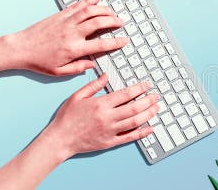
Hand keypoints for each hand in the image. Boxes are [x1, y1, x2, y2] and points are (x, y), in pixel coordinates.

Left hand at [6, 0, 128, 75]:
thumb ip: (78, 68)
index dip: (116, 42)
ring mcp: (66, 22)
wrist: (20, 48)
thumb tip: (92, 64)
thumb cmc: (38, 61)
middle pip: (99, 22)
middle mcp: (72, 33)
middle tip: (121, 22)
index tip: (124, 41)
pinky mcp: (59, 15)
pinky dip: (88, 1)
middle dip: (113, 21)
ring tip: (112, 12)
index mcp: (74, 49)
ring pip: (90, 11)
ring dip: (104, 9)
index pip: (101, 44)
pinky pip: (77, 5)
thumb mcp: (59, 72)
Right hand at [41, 74, 158, 156]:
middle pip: (134, 108)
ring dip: (148, 114)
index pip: (125, 95)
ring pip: (134, 122)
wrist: (60, 139)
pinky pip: (129, 137)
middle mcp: (107, 117)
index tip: (147, 85)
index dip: (139, 89)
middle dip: (148, 101)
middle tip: (156, 96)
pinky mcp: (110, 142)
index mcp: (100, 104)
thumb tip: (106, 75)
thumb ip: (93, 86)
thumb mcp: (77, 96)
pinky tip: (150, 128)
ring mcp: (110, 131)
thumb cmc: (67, 117)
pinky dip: (142, 133)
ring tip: (156, 108)